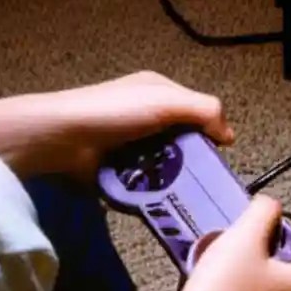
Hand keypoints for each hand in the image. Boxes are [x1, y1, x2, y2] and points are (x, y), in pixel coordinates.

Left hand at [0, 71, 233, 178]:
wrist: (60, 137)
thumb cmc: (115, 113)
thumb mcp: (166, 101)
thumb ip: (205, 110)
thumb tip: (229, 135)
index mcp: (158, 91)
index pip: (197, 111)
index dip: (210, 131)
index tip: (217, 157)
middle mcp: (145, 114)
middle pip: (182, 140)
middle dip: (192, 160)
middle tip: (202, 181)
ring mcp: (129, 142)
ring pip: (164, 163)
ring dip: (172, 178)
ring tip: (184, 195)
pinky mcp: (116, 166)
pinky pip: (143, 180)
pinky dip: (151, 189)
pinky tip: (160, 199)